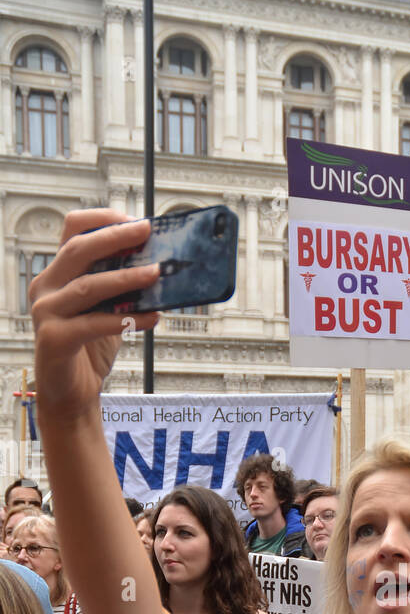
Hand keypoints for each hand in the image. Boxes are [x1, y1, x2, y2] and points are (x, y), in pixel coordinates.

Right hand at [30, 210, 159, 421]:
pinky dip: (128, 320)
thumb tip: (162, 265)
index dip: (104, 220)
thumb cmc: (91, 348)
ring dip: (127, 277)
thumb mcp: (108, 309)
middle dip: (116, 237)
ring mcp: (46, 311)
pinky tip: (153, 318)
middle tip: (147, 232)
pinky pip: (96, 324)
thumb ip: (123, 288)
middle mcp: (45, 286)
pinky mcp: (54, 338)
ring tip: (157, 273)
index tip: (136, 221)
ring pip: (89, 286)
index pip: (73, 229)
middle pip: (79, 249)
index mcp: (58, 273)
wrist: (72, 393)